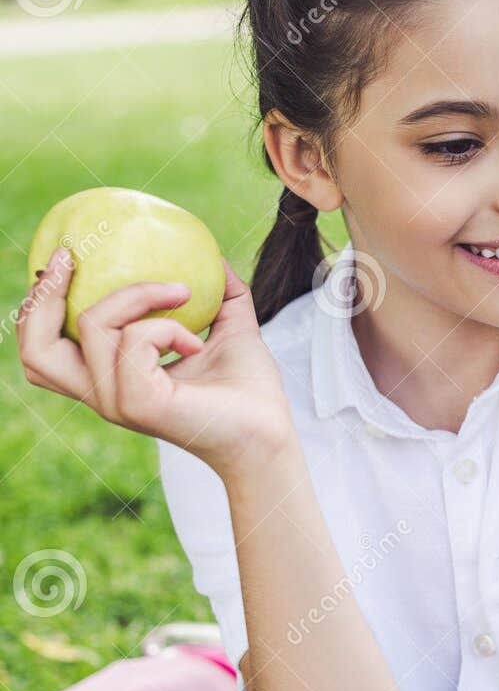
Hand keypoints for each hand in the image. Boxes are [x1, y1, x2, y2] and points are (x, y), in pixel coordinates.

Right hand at [18, 249, 293, 473]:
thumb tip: (215, 256)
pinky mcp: (139, 403)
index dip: (37, 305)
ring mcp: (117, 400)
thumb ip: (221, 295)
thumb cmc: (249, 390)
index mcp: (111, 378)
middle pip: (37, 347)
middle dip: (44, 295)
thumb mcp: (232, 330)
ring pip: (92, 323)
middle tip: (71, 257)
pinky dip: (167, 326)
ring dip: (138, 295)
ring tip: (183, 293)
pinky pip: (135, 339)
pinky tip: (198, 341)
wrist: (270, 434)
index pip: (45, 349)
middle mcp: (104, 393)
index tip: (64, 258)